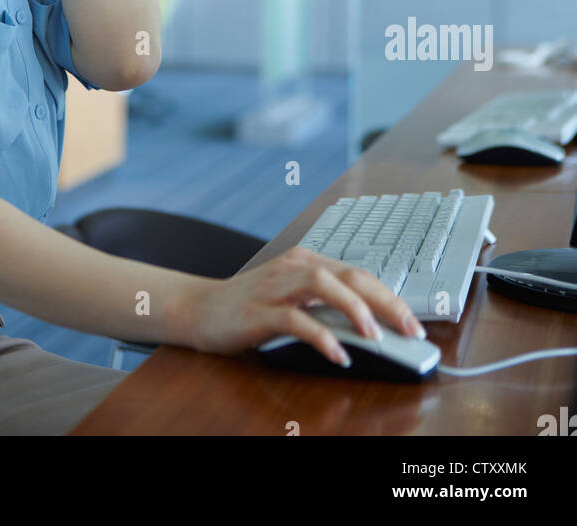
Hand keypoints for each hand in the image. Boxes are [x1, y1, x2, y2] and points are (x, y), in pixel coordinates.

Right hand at [183, 247, 425, 361]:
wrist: (199, 308)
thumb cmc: (252, 306)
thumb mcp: (293, 299)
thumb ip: (326, 305)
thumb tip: (373, 326)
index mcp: (306, 261)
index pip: (358, 273)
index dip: (390, 297)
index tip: (414, 323)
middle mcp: (293, 267)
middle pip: (349, 274)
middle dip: (385, 302)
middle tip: (410, 329)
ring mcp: (274, 287)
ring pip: (322, 285)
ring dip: (354, 308)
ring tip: (375, 335)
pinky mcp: (257, 312)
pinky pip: (294, 319)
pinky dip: (320, 336)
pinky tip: (337, 353)